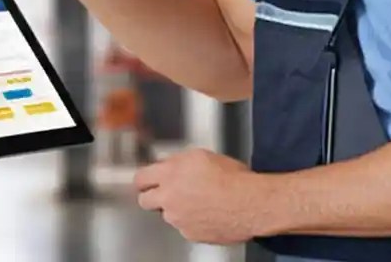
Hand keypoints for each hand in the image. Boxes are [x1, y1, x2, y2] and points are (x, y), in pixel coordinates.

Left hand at [134, 148, 268, 244]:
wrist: (251, 203)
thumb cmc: (233, 178)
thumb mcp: (201, 156)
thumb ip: (177, 162)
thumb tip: (167, 165)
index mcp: (169, 174)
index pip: (140, 178)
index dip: (144, 180)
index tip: (145, 181)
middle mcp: (169, 197)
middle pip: (144, 201)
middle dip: (153, 197)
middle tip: (166, 193)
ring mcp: (178, 219)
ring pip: (167, 215)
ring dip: (175, 209)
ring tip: (197, 202)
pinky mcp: (189, 234)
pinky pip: (183, 227)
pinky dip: (191, 222)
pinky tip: (206, 213)